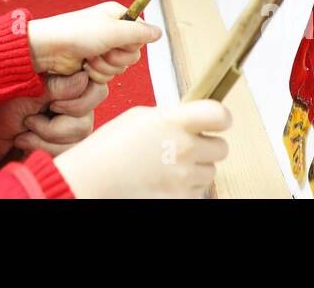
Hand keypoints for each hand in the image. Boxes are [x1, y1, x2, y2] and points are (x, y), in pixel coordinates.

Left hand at [0, 71, 106, 159]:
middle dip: (54, 128)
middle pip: (86, 122)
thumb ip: (57, 85)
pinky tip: (24, 142)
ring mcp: (67, 124)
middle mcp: (72, 102)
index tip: (52, 105)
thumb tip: (84, 78)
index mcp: (67, 81)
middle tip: (30, 120)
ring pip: (77, 141)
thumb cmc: (0, 101)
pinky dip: (42, 149)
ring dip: (44, 140)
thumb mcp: (28, 89)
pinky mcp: (59, 144)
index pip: (96, 90)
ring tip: (23, 133)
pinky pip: (67, 153)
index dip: (76, 103)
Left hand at [27, 1, 159, 79]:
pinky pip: (107, 76)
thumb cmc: (76, 34)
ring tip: (88, 58)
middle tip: (99, 51)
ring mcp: (102, 49)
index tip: (117, 42)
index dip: (131, 44)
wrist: (48, 50)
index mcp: (117, 17)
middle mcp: (111, 32)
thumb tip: (159, 32)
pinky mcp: (93, 64)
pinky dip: (96, 74)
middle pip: (132, 55)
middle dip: (116, 58)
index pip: (141, 35)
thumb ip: (138, 32)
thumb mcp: (111, 30)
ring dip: (104, 67)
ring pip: (120, 68)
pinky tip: (84, 67)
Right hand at [53, 101, 231, 197]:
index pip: (220, 115)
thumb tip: (191, 120)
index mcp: (173, 122)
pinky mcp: (181, 199)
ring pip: (210, 172)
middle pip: (221, 148)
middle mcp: (184, 150)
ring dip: (195, 168)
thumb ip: (171, 117)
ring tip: (168, 166)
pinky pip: (197, 191)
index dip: (221, 117)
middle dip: (207, 146)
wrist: (92, 180)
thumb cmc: (109, 148)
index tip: (216, 120)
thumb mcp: (140, 118)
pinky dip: (186, 187)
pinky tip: (164, 180)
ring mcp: (184, 178)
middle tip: (186, 146)